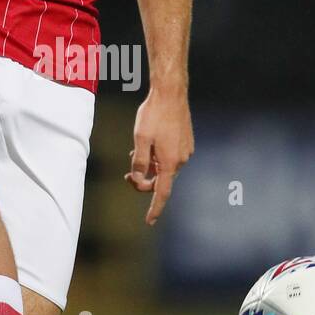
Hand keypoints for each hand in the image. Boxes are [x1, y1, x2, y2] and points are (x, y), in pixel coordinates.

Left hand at [124, 86, 193, 225]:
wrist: (171, 94)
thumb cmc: (154, 115)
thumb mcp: (140, 139)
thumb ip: (139, 163)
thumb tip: (139, 180)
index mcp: (170, 162)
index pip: (161, 192)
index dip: (155, 208)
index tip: (149, 221)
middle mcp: (181, 159)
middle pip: (161, 181)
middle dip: (144, 181)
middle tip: (128, 175)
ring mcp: (186, 150)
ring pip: (165, 168)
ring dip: (151, 167)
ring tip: (136, 152)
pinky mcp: (187, 142)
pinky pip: (171, 158)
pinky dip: (159, 158)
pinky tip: (150, 145)